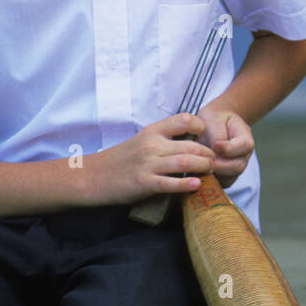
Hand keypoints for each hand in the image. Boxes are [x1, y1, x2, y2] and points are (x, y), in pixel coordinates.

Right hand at [85, 113, 213, 203]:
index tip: (206, 139)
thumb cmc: (120, 160)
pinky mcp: (143, 183)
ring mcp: (147, 164)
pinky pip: (169, 183)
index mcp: (152, 131)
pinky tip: (197, 185)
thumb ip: (163, 140)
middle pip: (191, 145)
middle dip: (208, 154)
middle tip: (215, 162)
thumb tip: (191, 143)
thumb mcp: (141, 141)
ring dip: (203, 167)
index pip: (185, 120)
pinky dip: (185, 184)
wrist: (91, 176)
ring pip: (184, 161)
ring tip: (210, 171)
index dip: (201, 128)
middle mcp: (151, 145)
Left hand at [196, 106, 254, 187]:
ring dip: (213, 174)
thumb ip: (216, 132)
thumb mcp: (213, 117)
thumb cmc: (213, 119)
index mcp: (245, 136)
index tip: (214, 145)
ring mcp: (236, 166)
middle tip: (204, 160)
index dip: (230, 148)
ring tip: (199, 166)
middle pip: (238, 166)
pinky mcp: (226, 176)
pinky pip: (221, 183)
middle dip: (219, 165)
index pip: (245, 146)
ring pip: (230, 178)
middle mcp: (244, 154)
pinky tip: (198, 172)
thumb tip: (216, 149)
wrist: (213, 124)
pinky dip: (210, 181)